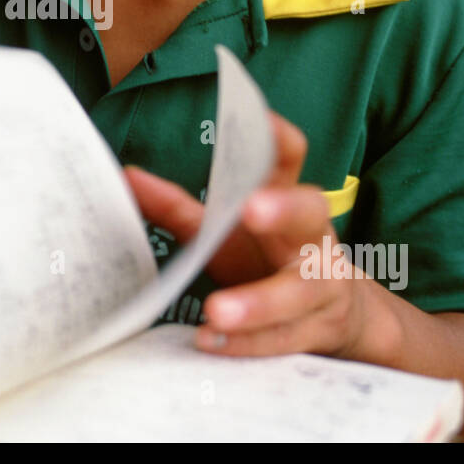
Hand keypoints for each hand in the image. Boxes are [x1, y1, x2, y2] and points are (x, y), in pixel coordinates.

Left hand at [126, 112, 389, 360]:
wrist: (337, 318)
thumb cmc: (265, 260)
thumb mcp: (223, 232)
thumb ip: (176, 206)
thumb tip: (126, 177)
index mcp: (287, 201)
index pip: (290, 160)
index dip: (278, 138)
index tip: (260, 119)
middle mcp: (312, 237)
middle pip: (309, 213)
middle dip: (283, 208)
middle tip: (251, 208)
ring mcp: (323, 285)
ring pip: (297, 290)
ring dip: (258, 302)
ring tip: (217, 309)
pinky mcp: (319, 329)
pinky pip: (285, 339)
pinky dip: (248, 343)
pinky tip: (213, 341)